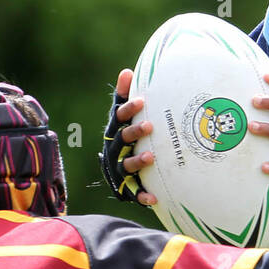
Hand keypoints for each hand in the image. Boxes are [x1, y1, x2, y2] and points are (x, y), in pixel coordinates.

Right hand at [99, 68, 157, 206]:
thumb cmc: (126, 137)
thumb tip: (127, 71)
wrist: (118, 172)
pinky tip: (154, 198)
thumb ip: (124, 96)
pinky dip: (143, 195)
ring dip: (137, 160)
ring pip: (125, 165)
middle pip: (121, 140)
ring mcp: (118, 169)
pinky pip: (134, 193)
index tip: (143, 101)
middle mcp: (114, 150)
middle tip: (150, 125)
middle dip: (134, 132)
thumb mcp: (125, 116)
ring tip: (151, 156)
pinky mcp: (126, 188)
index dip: (129, 109)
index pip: (119, 117)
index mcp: (114, 131)